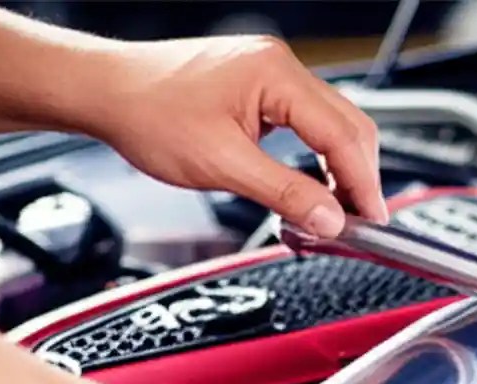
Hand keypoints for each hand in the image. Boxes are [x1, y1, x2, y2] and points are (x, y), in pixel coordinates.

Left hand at [88, 35, 388, 237]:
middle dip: (359, 177)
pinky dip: (315, 158)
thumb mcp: (222, 166)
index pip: (343, 134)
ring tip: (333, 213)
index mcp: (276, 75)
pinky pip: (306, 122)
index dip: (363, 183)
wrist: (104, 91)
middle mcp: (280, 66)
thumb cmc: (147, 114)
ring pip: (330, 125)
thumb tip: (330, 219)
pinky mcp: (258, 87)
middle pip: (348, 126)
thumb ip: (285, 193)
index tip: (372, 220)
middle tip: (358, 223)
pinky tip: (309, 187)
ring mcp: (270, 73)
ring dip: (338, 170)